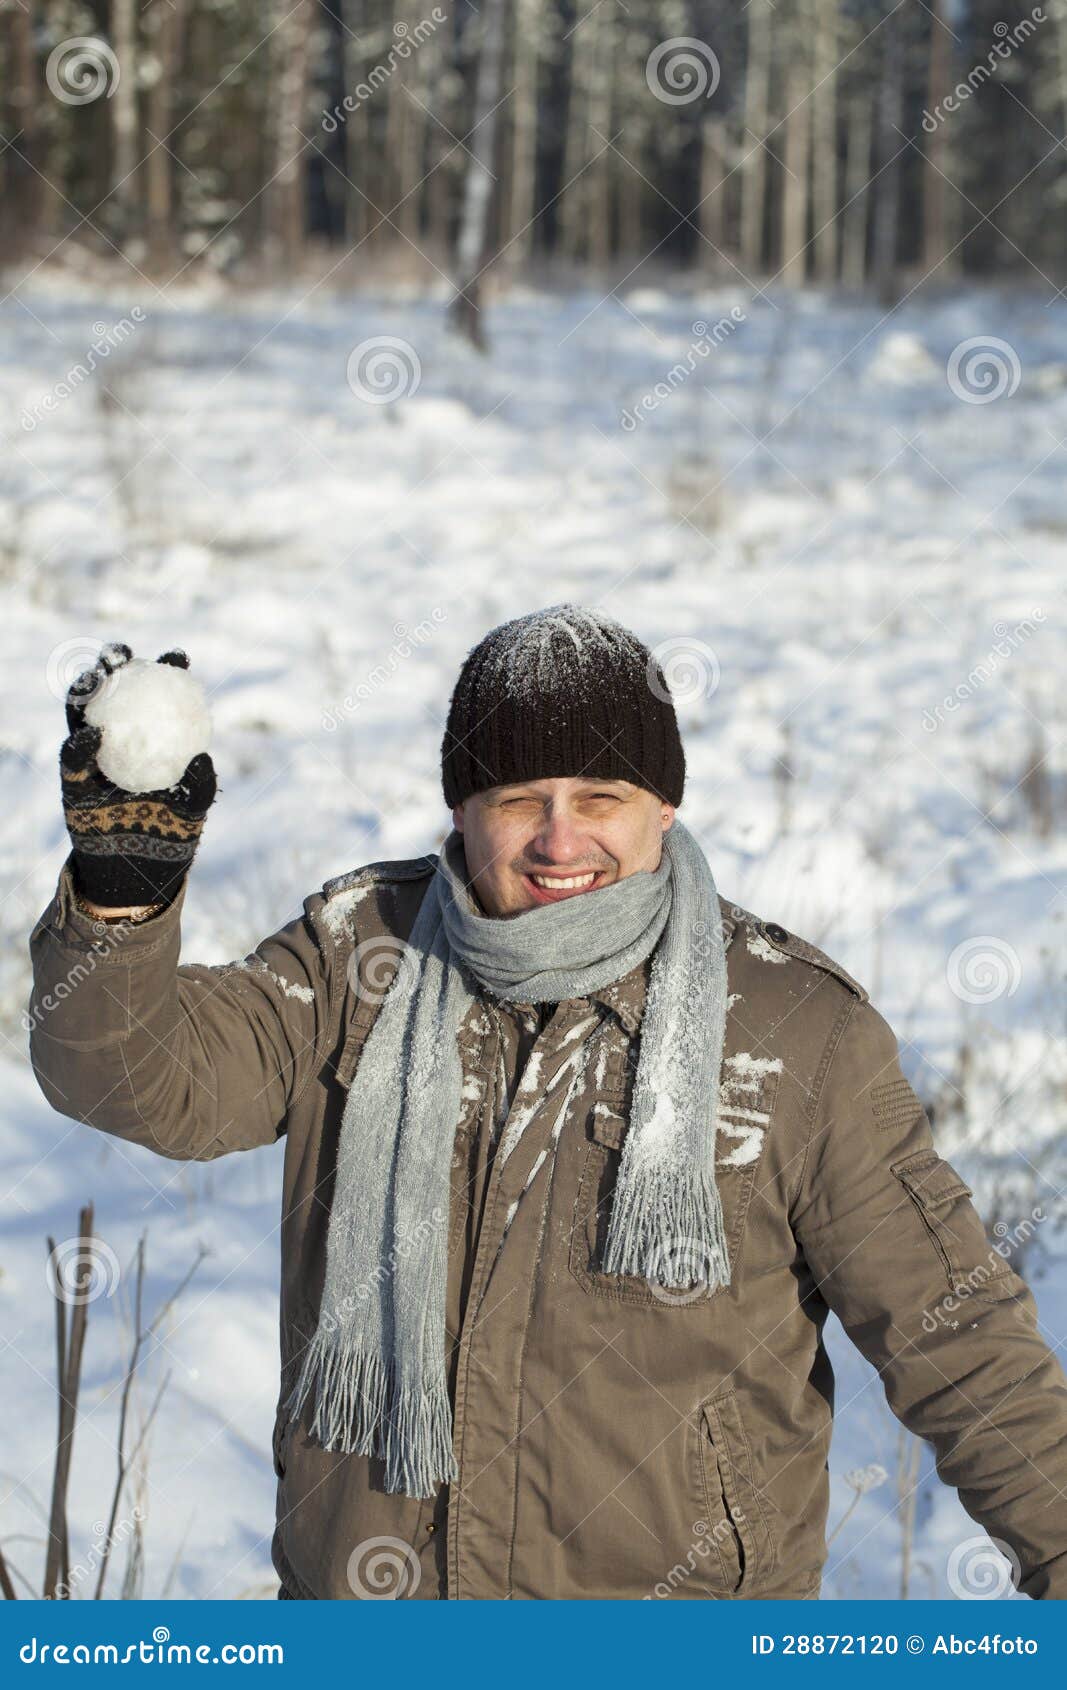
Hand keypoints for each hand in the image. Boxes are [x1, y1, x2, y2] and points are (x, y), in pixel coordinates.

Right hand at [60, 642, 217, 908]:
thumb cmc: (173, 838)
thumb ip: (200, 787)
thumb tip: (203, 758)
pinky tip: (92, 734)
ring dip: (84, 692)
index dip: (166, 673)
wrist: (141, 876)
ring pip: (81, 717)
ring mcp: (92, 762)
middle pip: (113, 695)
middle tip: (123, 653)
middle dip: (114, 666)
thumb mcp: (193, 812)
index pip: (156, 698)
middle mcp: (118, 744)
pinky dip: (79, 745)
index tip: (179, 658)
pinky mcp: (73, 787)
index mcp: (150, 740)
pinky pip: (72, 762)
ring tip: (96, 675)